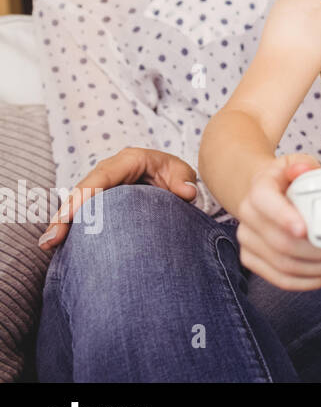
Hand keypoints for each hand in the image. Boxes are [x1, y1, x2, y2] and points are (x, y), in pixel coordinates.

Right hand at [39, 147, 198, 250]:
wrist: (169, 178)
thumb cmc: (173, 174)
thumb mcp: (181, 172)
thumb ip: (183, 181)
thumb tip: (186, 193)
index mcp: (128, 160)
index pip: (103, 177)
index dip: (86, 195)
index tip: (72, 214)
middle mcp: (108, 171)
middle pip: (82, 191)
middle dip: (66, 214)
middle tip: (52, 238)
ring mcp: (100, 186)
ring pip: (77, 204)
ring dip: (62, 223)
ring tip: (48, 244)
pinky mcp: (97, 201)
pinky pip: (80, 213)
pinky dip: (69, 228)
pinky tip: (56, 246)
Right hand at [234, 154, 320, 290]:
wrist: (262, 195)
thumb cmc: (283, 181)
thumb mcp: (294, 164)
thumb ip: (303, 165)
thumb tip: (303, 169)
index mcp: (258, 191)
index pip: (267, 204)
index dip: (285, 218)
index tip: (305, 230)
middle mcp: (248, 217)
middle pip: (281, 243)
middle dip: (318, 250)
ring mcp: (248, 242)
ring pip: (283, 265)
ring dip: (318, 269)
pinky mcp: (252, 260)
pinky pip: (280, 279)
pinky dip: (307, 281)